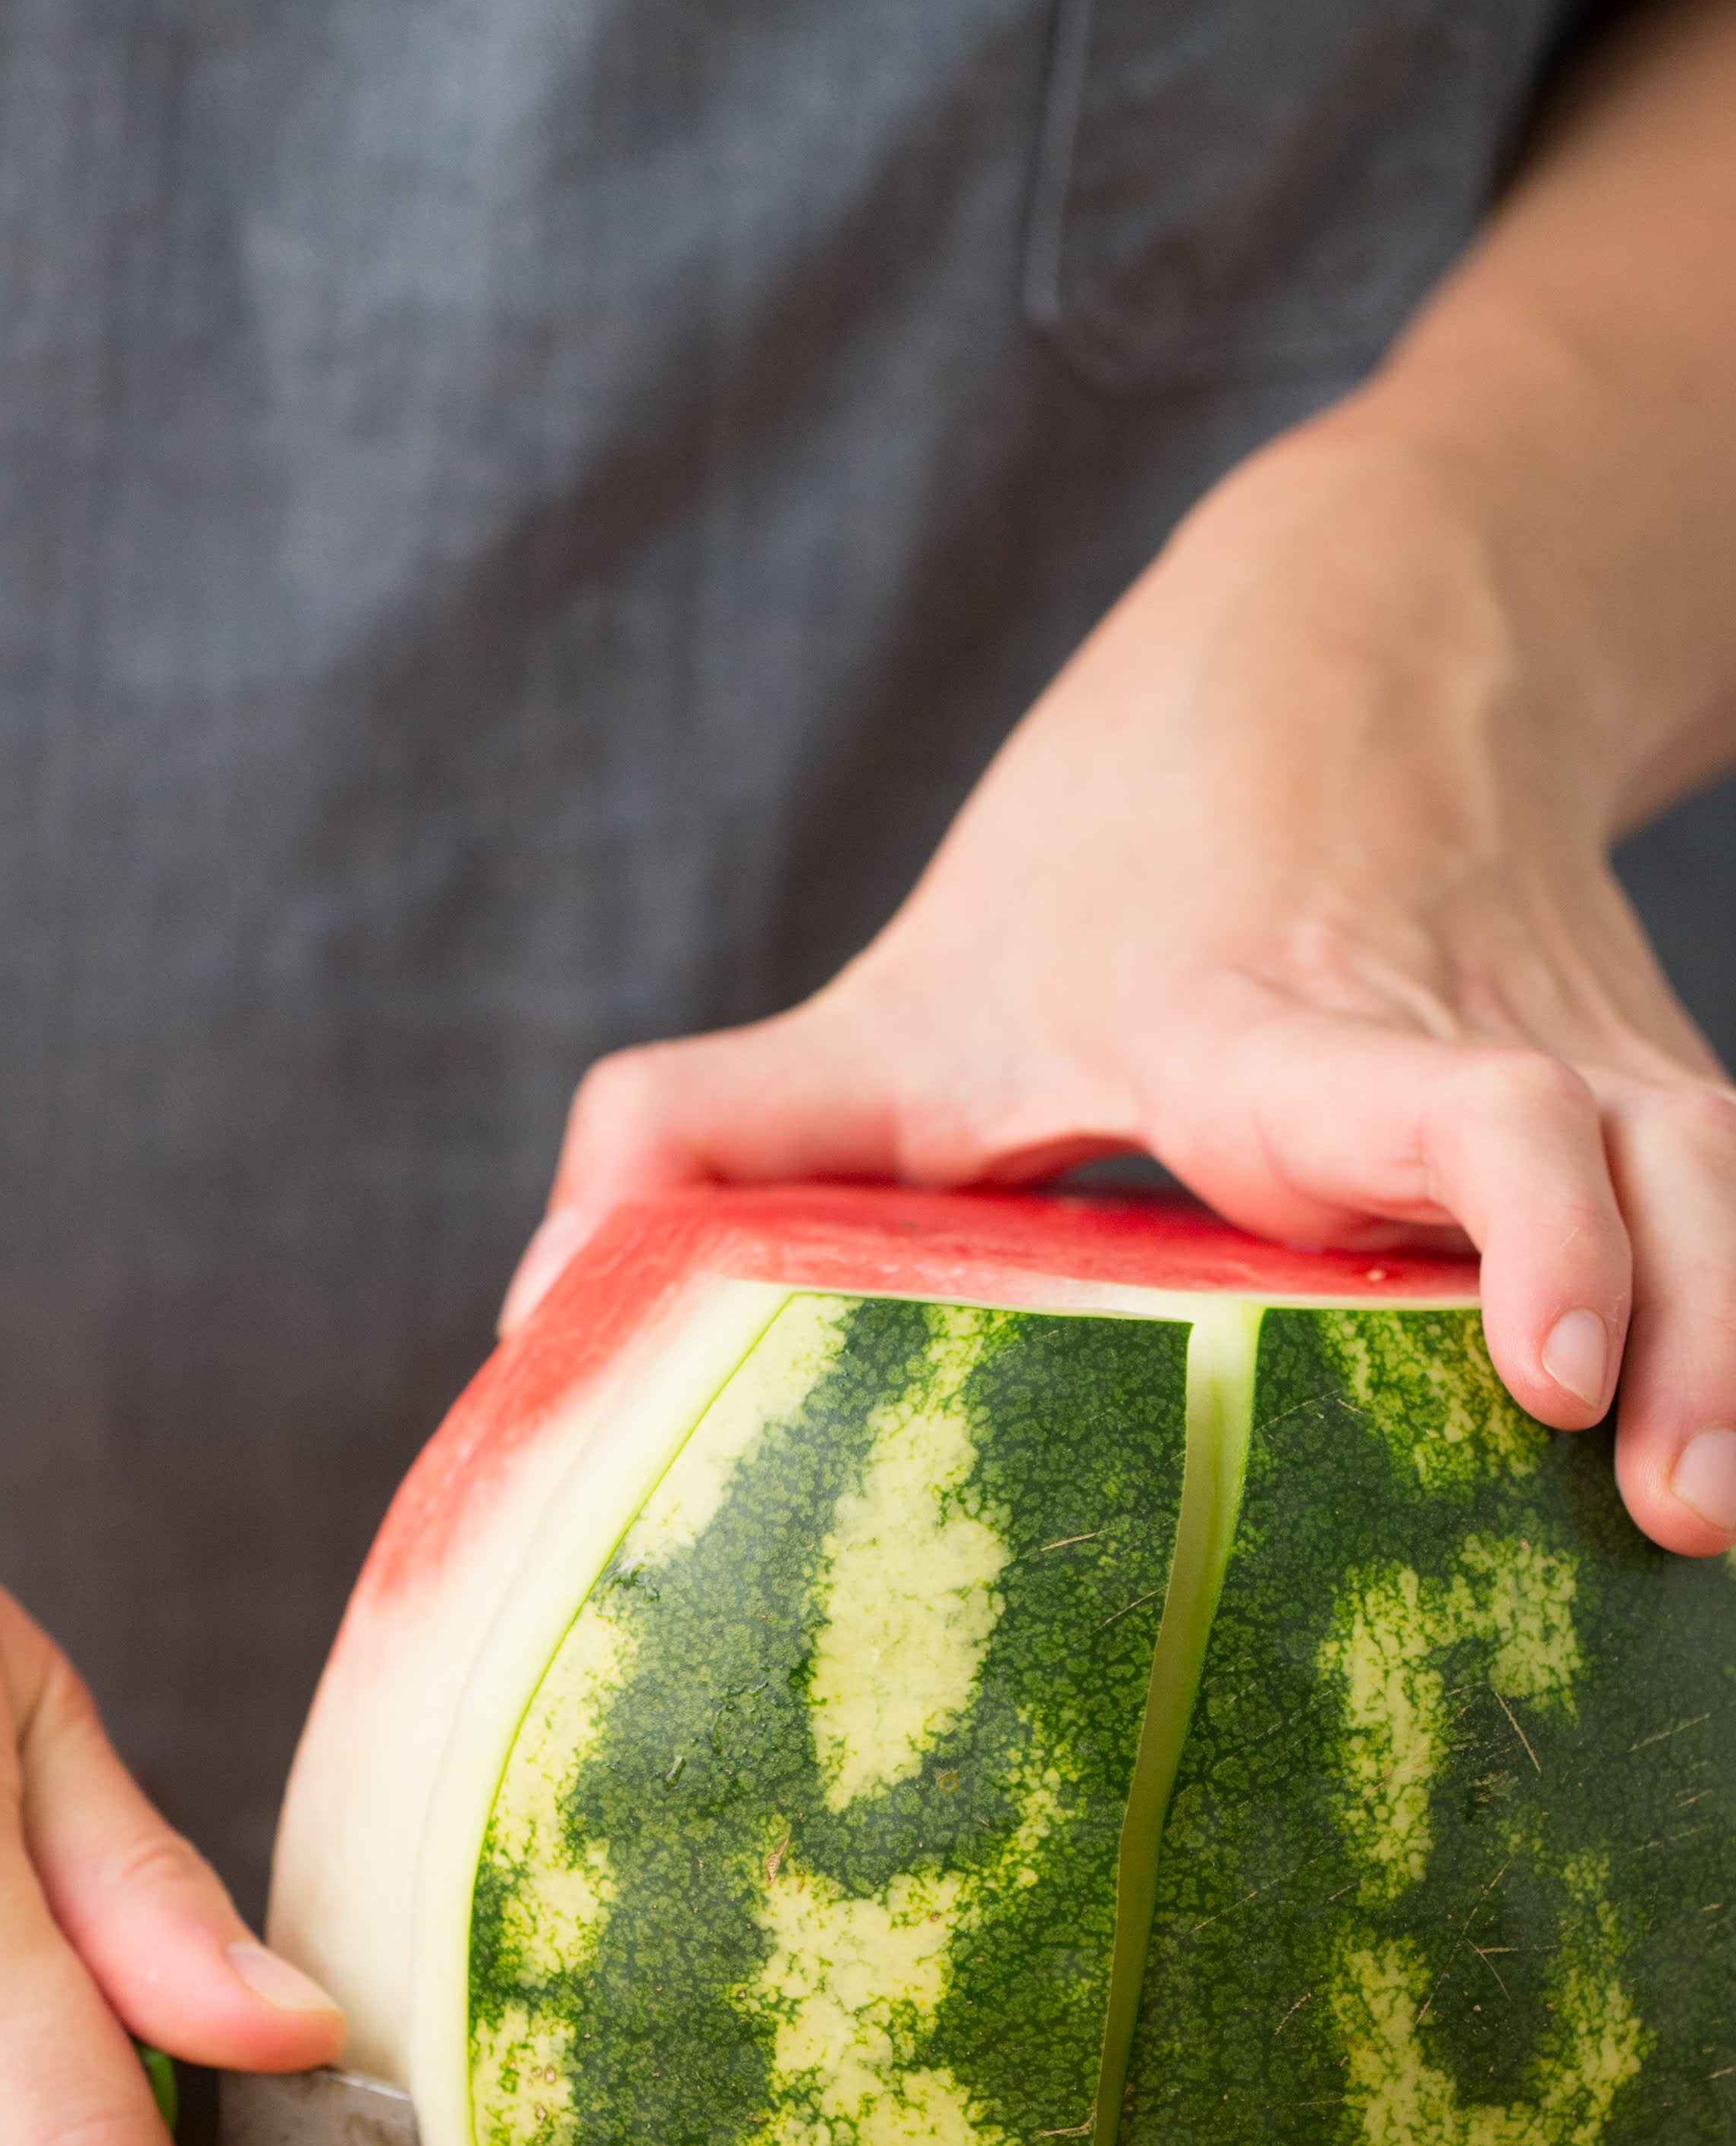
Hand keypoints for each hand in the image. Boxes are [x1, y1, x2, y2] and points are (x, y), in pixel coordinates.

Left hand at [509, 421, 1735, 1554]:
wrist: (1369, 626)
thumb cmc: (1116, 844)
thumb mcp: (911, 984)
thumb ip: (719, 1127)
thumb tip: (528, 1307)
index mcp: (1285, 1026)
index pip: (1463, 1103)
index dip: (1527, 1225)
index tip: (1534, 1373)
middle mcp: (1475, 1036)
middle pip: (1660, 1163)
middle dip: (1701, 1330)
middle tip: (1666, 1508)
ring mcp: (1594, 1059)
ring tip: (1717, 1519)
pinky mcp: (1657, 1084)